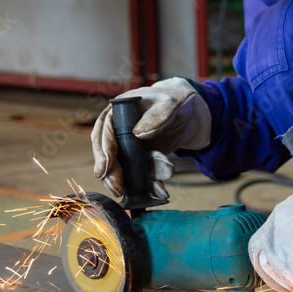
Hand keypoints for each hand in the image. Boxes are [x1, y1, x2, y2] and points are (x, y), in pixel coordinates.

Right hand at [92, 78, 210, 198]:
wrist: (189, 115)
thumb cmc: (176, 101)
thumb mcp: (170, 105)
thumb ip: (157, 116)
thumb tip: (138, 133)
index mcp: (119, 110)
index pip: (103, 131)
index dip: (102, 150)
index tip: (105, 168)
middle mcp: (119, 129)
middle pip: (107, 154)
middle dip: (111, 173)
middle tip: (117, 188)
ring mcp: (129, 146)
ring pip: (121, 168)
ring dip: (131, 181)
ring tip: (147, 189)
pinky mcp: (140, 159)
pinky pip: (139, 174)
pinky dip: (148, 184)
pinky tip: (158, 190)